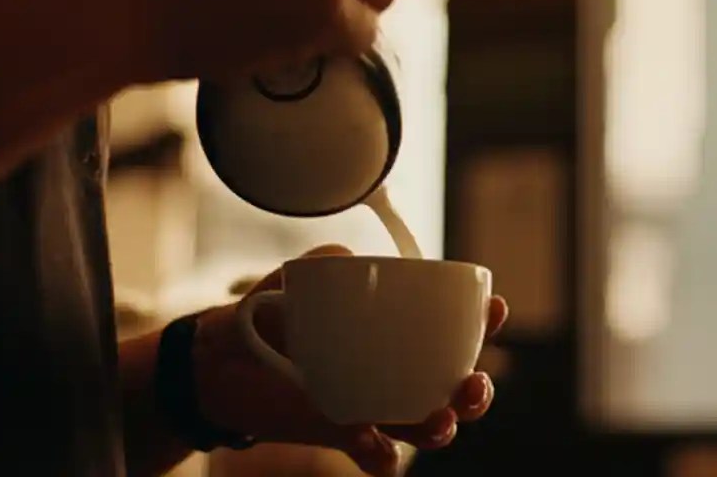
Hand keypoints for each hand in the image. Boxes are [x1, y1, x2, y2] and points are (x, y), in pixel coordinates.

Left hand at [192, 246, 508, 476]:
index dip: (486, 323)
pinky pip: (375, 455)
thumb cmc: (276, 312)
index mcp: (402, 333)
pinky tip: (375, 443)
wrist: (222, 356)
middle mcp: (398, 373)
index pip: (457, 330)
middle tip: (473, 383)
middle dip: (477, 393)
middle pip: (457, 390)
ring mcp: (374, 406)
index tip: (494, 308)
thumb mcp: (303, 279)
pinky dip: (381, 455)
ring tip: (439, 421)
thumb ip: (331, 263)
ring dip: (442, 427)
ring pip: (426, 427)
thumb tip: (352, 262)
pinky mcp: (342, 434)